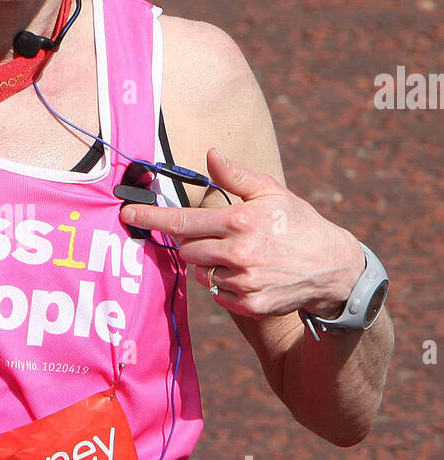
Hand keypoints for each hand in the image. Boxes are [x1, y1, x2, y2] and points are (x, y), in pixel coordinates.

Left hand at [119, 147, 364, 319]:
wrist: (333, 267)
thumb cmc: (298, 223)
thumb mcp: (272, 192)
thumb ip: (236, 176)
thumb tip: (210, 154)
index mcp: (240, 222)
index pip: (183, 222)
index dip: (151, 218)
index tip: (127, 215)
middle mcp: (238, 254)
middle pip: (187, 250)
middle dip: (195, 242)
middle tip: (220, 236)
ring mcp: (244, 282)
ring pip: (202, 274)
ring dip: (211, 265)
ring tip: (242, 256)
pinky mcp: (250, 305)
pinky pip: (219, 294)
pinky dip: (227, 285)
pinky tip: (251, 274)